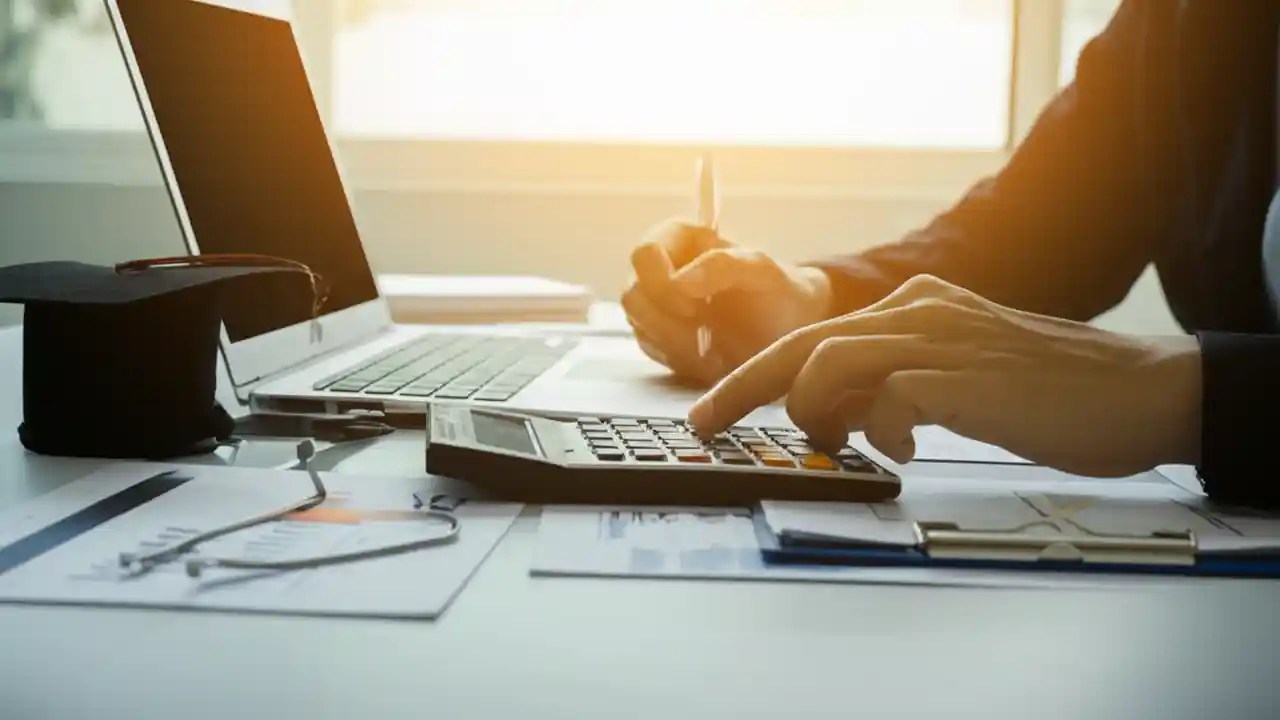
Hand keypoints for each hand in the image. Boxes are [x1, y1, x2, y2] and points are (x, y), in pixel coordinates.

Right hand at [621, 220, 833, 385]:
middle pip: (632, 294)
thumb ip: (722, 266)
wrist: (790, 329)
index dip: (661, 283)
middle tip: (705, 334)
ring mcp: (657, 305)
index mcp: (680, 238)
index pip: (643, 254)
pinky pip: (651, 350)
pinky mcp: (660, 337)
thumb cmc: (779, 290)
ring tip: (715, 351)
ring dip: (675, 344)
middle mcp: (662, 269)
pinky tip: (711, 360)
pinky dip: (680, 360)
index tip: (696, 306)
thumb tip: (679, 283)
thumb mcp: (761, 271)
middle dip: (666, 322)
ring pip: (638, 326)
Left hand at [687, 274, 1202, 476]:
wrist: (1138, 389)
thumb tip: (836, 416)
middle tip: (705, 426)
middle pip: (801, 344)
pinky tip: (904, 446)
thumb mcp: (954, 378)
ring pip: (831, 362)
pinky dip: (880, 430)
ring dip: (816, 411)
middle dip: (742, 388)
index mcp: (912, 307)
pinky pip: (890, 398)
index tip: (712, 411)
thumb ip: (893, 386)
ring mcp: (940, 338)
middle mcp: (917, 311)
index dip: (751, 376)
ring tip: (837, 440)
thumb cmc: (1047, 391)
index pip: (809, 337)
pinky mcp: (965, 376)